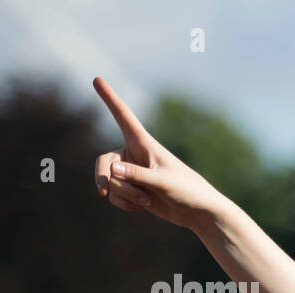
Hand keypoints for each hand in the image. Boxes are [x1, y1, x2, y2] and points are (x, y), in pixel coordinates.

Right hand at [91, 77, 221, 229]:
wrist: (197, 213)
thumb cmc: (187, 191)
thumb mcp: (163, 182)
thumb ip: (138, 175)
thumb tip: (112, 169)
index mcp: (145, 144)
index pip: (124, 117)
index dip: (109, 98)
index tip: (97, 78)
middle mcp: (134, 155)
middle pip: (104, 161)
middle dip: (104, 177)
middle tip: (102, 191)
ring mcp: (132, 173)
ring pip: (111, 182)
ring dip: (125, 195)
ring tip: (148, 200)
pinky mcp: (133, 189)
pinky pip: (115, 196)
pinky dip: (126, 204)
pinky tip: (144, 206)